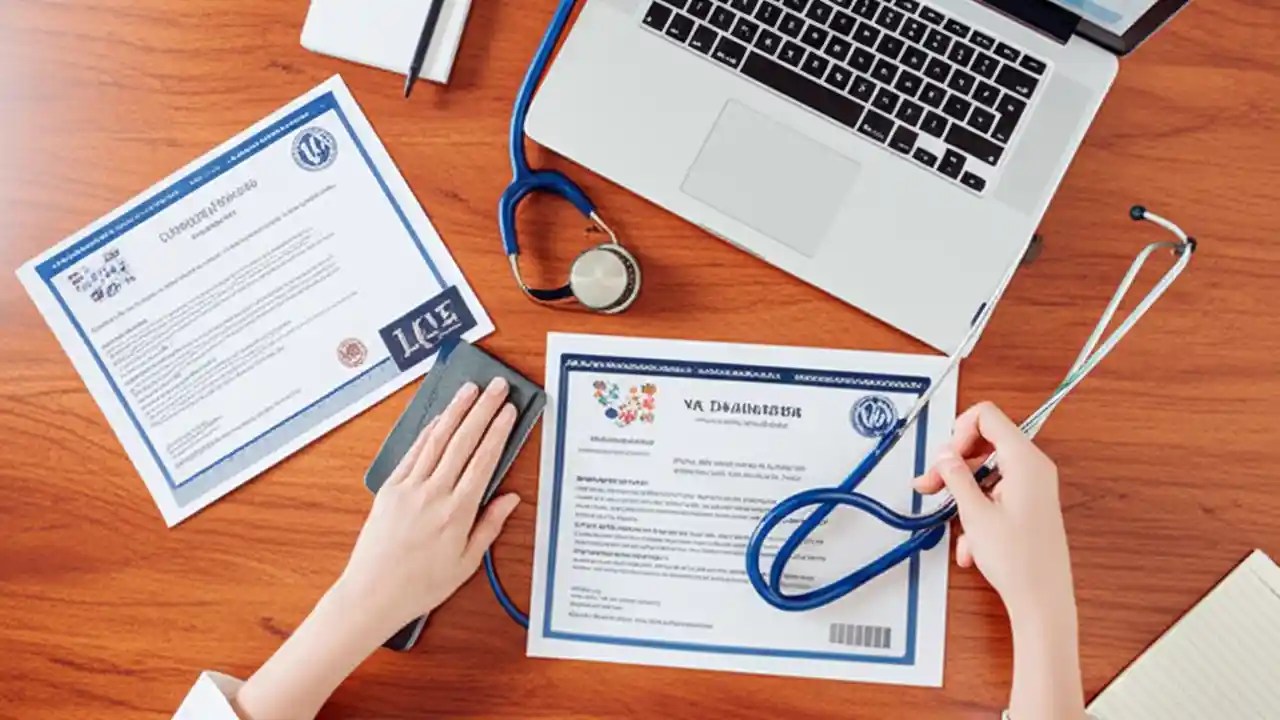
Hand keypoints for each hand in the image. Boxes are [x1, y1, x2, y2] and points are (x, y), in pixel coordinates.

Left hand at [233, 378, 520, 719]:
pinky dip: (428, 431)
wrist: (372, 593)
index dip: (498, 432)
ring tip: (470, 389)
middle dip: (482, 410)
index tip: (509, 410)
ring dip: (455, 411)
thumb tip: (510, 498)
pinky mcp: (390, 489)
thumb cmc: (421, 585)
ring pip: (437, 440)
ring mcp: (409, 488)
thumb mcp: (466, 563)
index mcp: (457, 513)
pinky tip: (440, 418)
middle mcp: (433, 494)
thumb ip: (489, 526)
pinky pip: (413, 453)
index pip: (483, 461)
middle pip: (463, 442)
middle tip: (496, 386)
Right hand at [915, 402, 1084, 719]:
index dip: (958, 431)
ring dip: (962, 488)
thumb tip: (945, 456)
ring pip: (987, 469)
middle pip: (985, 441)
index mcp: (1025, 461)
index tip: (943, 456)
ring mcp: (1033, 486)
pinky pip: (996, 491)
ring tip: (948, 513)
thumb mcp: (974, 513)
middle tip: (932, 482)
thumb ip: (955, 477)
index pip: (988, 416)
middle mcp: (1034, 468)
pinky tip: (969, 538)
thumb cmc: (1019, 560)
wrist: (1042, 598)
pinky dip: (977, 507)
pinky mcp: (1029, 503)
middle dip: (954, 461)